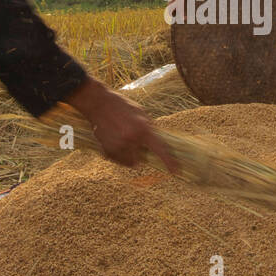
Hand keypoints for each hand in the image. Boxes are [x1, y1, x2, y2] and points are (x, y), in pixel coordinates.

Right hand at [63, 76, 177, 171]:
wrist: (99, 103)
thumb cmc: (121, 105)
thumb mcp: (141, 112)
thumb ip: (149, 128)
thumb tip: (157, 141)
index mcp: (143, 128)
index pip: (160, 148)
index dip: (169, 161)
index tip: (176, 171)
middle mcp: (132, 139)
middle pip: (142, 158)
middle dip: (139, 152)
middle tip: (132, 138)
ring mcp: (118, 146)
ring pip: (129, 161)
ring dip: (128, 154)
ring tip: (121, 137)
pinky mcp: (107, 150)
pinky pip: (118, 160)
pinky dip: (117, 153)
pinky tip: (113, 139)